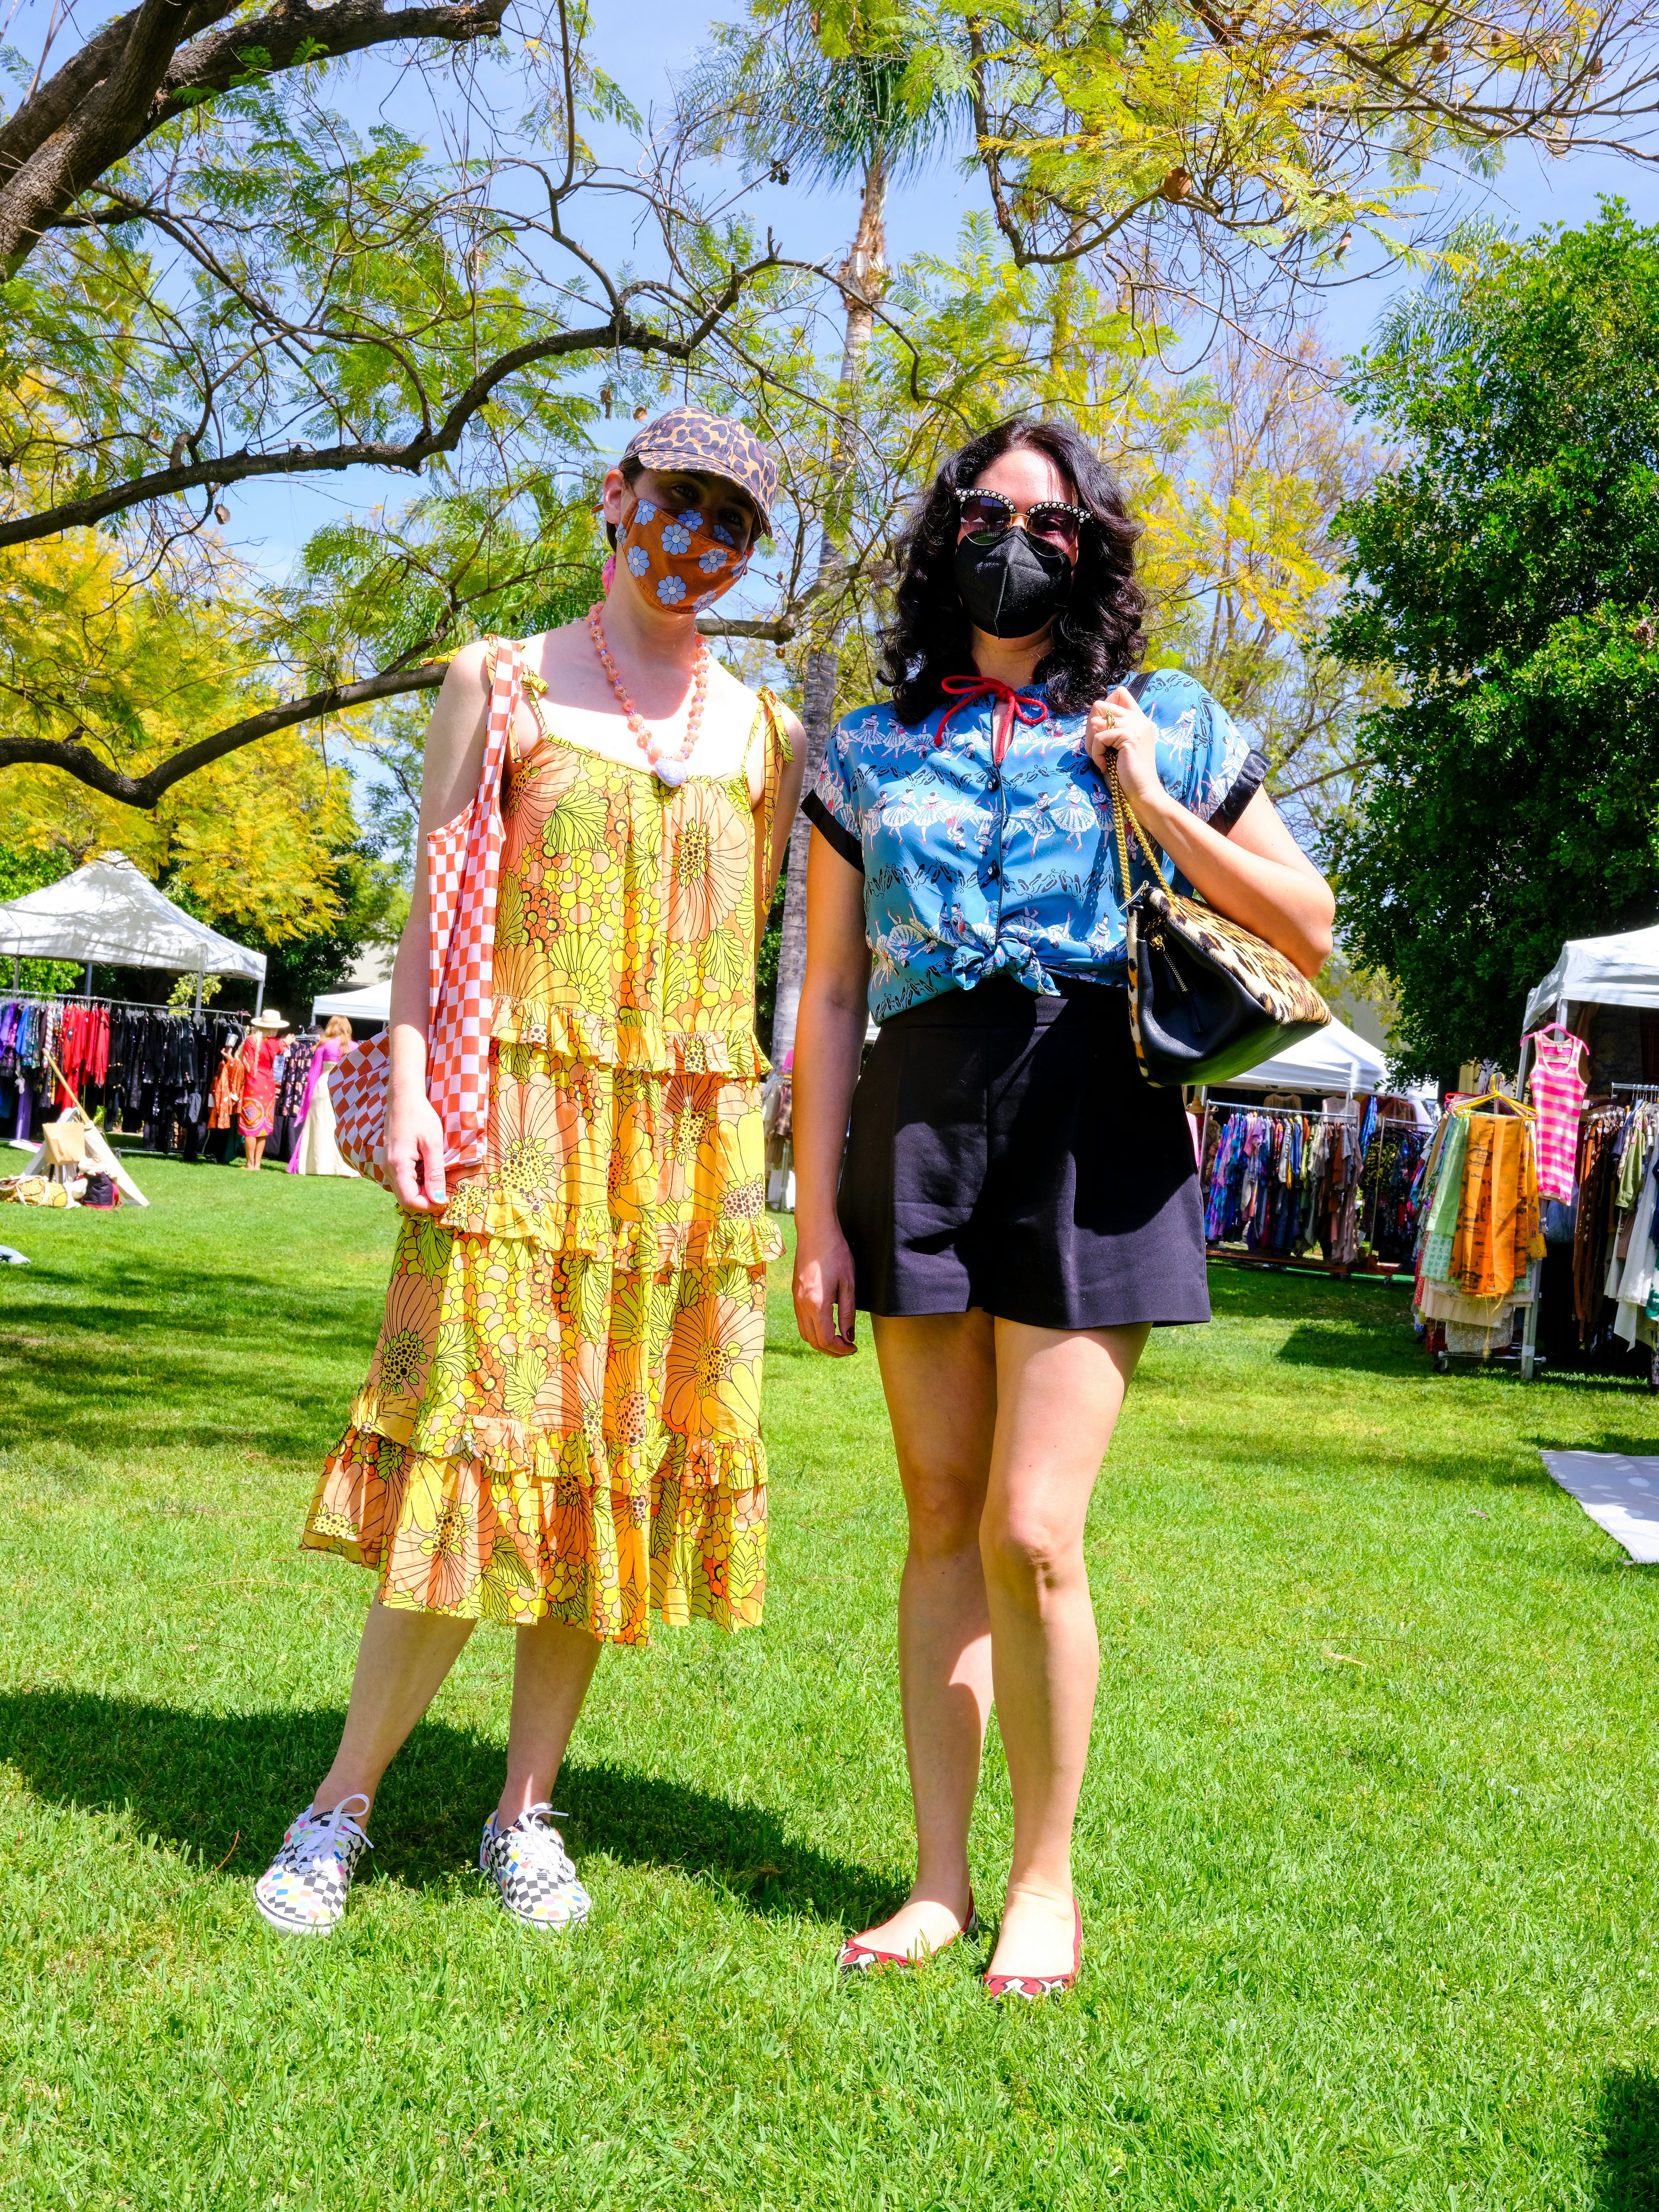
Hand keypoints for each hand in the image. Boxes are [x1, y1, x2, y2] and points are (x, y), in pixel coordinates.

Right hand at [386, 1084, 447, 1213]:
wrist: (403, 1099)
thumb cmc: (420, 1117)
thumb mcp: (433, 1145)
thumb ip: (435, 1174)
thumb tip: (438, 1199)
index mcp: (397, 1166)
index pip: (410, 1200)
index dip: (429, 1205)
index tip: (447, 1199)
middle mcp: (388, 1169)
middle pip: (406, 1198)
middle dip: (427, 1200)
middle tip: (447, 1191)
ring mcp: (387, 1166)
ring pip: (405, 1190)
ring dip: (423, 1190)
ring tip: (440, 1178)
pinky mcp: (391, 1162)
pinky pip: (404, 1180)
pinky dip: (418, 1181)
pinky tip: (430, 1170)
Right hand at [793, 1223, 857, 1355]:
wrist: (815, 1232)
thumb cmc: (836, 1254)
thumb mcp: (849, 1284)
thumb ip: (847, 1313)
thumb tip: (848, 1336)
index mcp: (817, 1304)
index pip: (826, 1340)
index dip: (841, 1350)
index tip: (853, 1347)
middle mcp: (802, 1306)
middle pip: (814, 1342)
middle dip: (832, 1350)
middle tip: (848, 1348)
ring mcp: (796, 1300)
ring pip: (805, 1334)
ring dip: (821, 1342)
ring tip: (838, 1339)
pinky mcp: (795, 1294)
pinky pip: (801, 1321)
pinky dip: (813, 1330)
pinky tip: (826, 1325)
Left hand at [1084, 686, 1166, 822]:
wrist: (1141, 793)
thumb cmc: (1126, 774)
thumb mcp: (1117, 746)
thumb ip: (1110, 728)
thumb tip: (1092, 717)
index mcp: (1138, 718)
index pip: (1119, 693)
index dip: (1103, 708)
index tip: (1102, 731)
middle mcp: (1138, 718)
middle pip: (1100, 705)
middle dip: (1090, 728)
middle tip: (1097, 749)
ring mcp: (1135, 725)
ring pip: (1095, 721)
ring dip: (1091, 743)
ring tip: (1101, 758)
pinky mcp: (1129, 736)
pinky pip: (1098, 737)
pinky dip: (1095, 753)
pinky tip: (1104, 765)